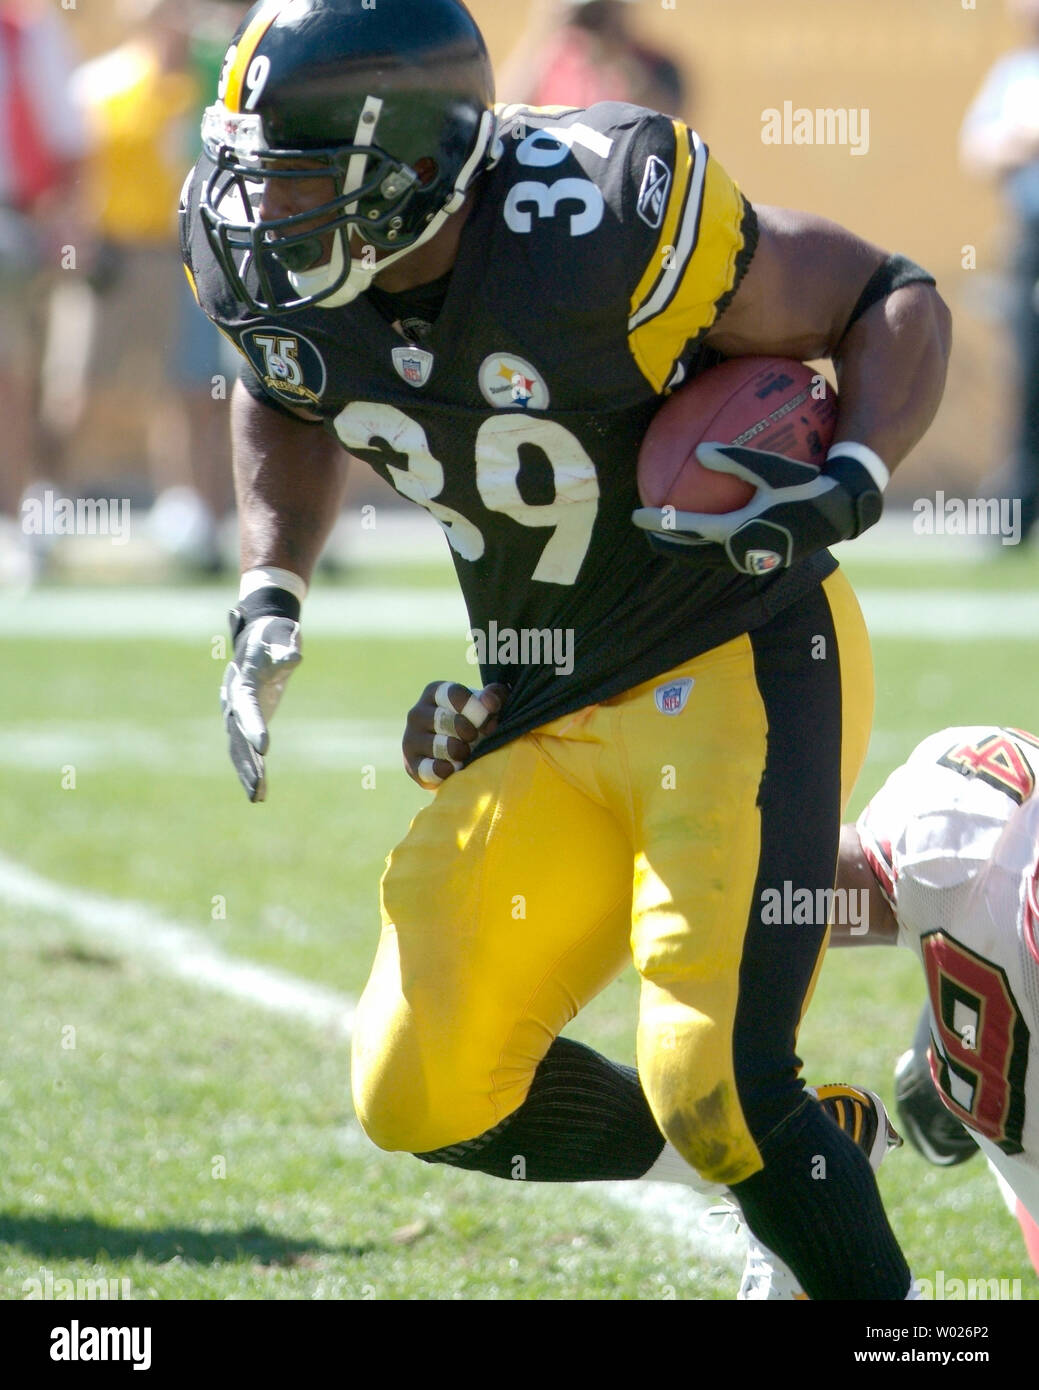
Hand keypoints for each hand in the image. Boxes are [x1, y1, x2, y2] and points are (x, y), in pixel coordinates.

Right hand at [220, 612, 301, 801]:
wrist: (259, 633)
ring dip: (248, 773)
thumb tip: (295, 657)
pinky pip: (246, 750)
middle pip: (238, 737)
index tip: (265, 749)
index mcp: (243, 682)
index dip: (254, 728)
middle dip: (248, 763)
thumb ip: (286, 648)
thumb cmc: (274, 634)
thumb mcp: (281, 636)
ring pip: (239, 750)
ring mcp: (238, 714)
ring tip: (259, 798)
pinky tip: (261, 793)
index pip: (248, 709)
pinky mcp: (247, 721)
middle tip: (258, 787)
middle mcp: (235, 701)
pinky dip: (253, 770)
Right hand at [402, 681, 507, 788]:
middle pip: (444, 719)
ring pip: (438, 745)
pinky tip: (457, 768)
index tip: (488, 722)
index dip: (475, 708)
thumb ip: (495, 695)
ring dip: (460, 752)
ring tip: (468, 754)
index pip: (452, 693)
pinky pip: (429, 769)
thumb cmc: (477, 724)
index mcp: (434, 692)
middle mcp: (417, 713)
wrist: (460, 756)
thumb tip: (490, 701)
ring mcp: (411, 739)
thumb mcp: (488, 706)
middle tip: (476, 738)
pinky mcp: (411, 765)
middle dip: (468, 731)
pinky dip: (447, 771)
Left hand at [632, 442, 884, 574]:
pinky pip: (729, 549)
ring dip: (687, 546)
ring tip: (670, 534)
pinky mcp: (767, 555)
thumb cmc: (809, 483)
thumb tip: (699, 450)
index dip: (661, 523)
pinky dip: (712, 541)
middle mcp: (742, 551)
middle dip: (667, 542)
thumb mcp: (772, 469)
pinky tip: (711, 523)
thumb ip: (736, 460)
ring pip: (709, 556)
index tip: (636, 515)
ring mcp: (754, 557)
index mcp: (739, 532)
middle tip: (645, 531)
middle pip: (692, 551)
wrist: (843, 511)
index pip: (689, 529)